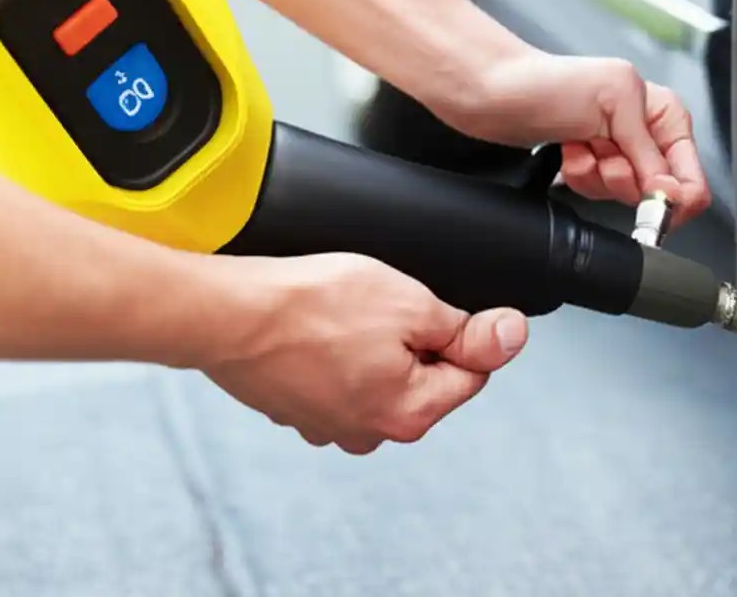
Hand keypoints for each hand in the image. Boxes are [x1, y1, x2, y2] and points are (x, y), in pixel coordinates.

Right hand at [201, 253, 527, 454]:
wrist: (225, 312)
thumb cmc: (309, 305)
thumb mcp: (410, 303)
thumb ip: (467, 330)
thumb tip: (511, 338)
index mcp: (408, 416)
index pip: (470, 374)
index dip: (461, 331)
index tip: (432, 307)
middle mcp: (369, 434)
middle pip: (422, 377)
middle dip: (411, 338)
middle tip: (377, 306)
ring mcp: (327, 426)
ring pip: (377, 374)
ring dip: (370, 345)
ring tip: (339, 316)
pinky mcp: (296, 408)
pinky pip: (336, 375)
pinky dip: (333, 352)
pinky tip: (315, 329)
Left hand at [435, 51, 711, 225]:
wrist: (494, 92)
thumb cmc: (546, 82)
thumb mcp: (613, 103)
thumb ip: (648, 151)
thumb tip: (668, 191)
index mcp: (663, 111)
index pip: (692, 174)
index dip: (673, 196)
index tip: (648, 197)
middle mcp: (643, 132)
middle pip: (658, 192)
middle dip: (624, 180)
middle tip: (603, 153)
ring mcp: (615, 150)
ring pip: (625, 195)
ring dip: (596, 177)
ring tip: (580, 145)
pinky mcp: (590, 164)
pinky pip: (597, 193)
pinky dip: (579, 177)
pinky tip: (568, 151)